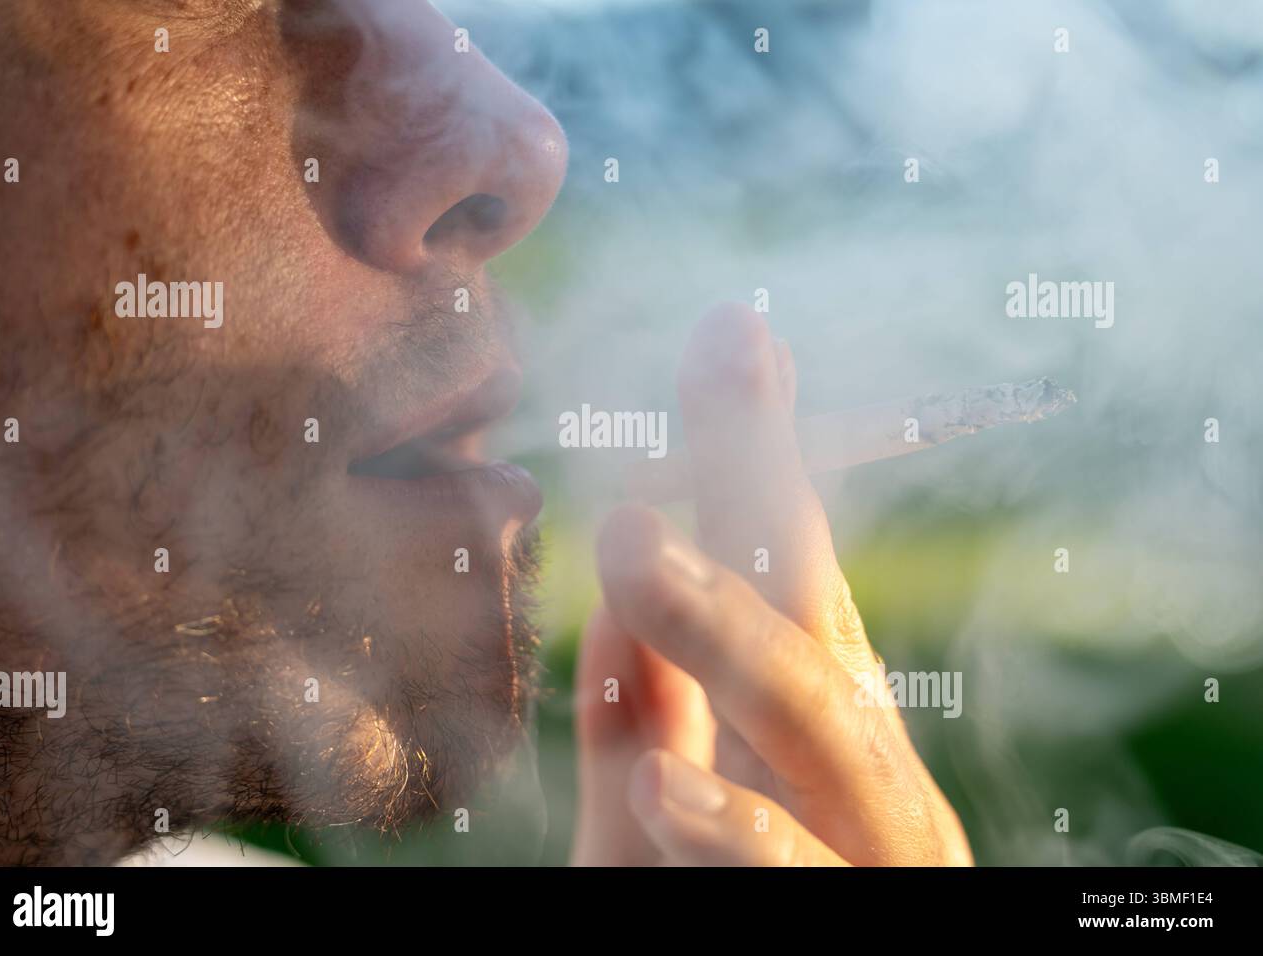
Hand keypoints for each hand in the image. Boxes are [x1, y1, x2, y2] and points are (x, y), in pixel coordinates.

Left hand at [571, 304, 971, 865]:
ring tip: (641, 544)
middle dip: (763, 483)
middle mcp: (858, 755)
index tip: (735, 329)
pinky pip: (787, 870)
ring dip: (729, 625)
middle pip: (814, 598)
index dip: (758, 445)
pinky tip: (661, 784)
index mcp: (812, 712)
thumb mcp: (662, 801)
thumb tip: (616, 593)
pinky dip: (731, 824)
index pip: (787, 555)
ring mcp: (867, 837)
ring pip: (817, 717)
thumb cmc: (721, 898)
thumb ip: (644, 706)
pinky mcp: (847, 912)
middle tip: (715, 361)